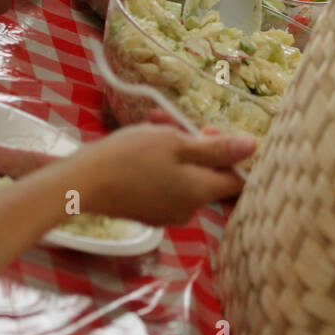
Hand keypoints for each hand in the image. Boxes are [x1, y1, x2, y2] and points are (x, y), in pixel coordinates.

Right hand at [82, 123, 253, 225]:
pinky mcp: (148, 210)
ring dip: (174, 146)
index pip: (237, 179)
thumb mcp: (177, 142)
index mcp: (201, 193)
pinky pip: (165, 182)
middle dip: (195, 142)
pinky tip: (141, 141)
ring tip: (153, 123)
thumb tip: (253, 147)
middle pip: (208, 173)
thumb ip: (217, 148)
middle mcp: (189, 209)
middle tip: (173, 121)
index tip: (209, 131)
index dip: (230, 153)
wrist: (81, 183)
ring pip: (184, 173)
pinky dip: (159, 162)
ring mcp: (167, 213)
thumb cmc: (130, 157)